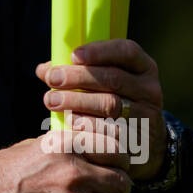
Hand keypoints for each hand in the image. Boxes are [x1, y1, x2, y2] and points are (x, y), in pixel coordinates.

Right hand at [0, 131, 131, 192]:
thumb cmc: (7, 171)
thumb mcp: (38, 144)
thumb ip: (69, 145)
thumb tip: (95, 147)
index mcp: (67, 146)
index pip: (116, 150)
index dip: (120, 161)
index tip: (116, 168)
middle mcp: (74, 173)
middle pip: (122, 183)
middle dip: (118, 188)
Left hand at [35, 38, 165, 181]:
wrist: (144, 141)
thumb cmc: (113, 101)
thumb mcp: (105, 82)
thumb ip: (78, 72)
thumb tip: (44, 69)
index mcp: (143, 67)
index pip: (126, 51)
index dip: (99, 51)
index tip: (73, 55)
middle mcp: (149, 88)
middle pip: (113, 78)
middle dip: (79, 77)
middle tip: (52, 79)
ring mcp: (147, 114)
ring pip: (110, 104)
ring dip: (76, 101)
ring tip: (51, 100)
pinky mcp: (139, 138)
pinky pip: (110, 131)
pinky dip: (86, 125)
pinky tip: (69, 122)